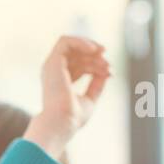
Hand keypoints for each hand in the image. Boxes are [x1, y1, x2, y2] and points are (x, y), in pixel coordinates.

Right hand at [24, 36, 109, 157]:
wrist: (62, 121)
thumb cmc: (73, 117)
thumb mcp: (90, 98)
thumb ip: (96, 85)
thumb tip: (105, 72)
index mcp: (60, 82)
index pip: (80, 66)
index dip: (97, 66)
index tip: (111, 73)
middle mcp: (54, 73)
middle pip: (78, 56)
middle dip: (97, 58)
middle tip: (109, 66)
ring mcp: (52, 66)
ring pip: (73, 46)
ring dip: (91, 50)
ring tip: (104, 59)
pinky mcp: (52, 61)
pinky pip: (65, 41)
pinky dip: (81, 42)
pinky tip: (94, 49)